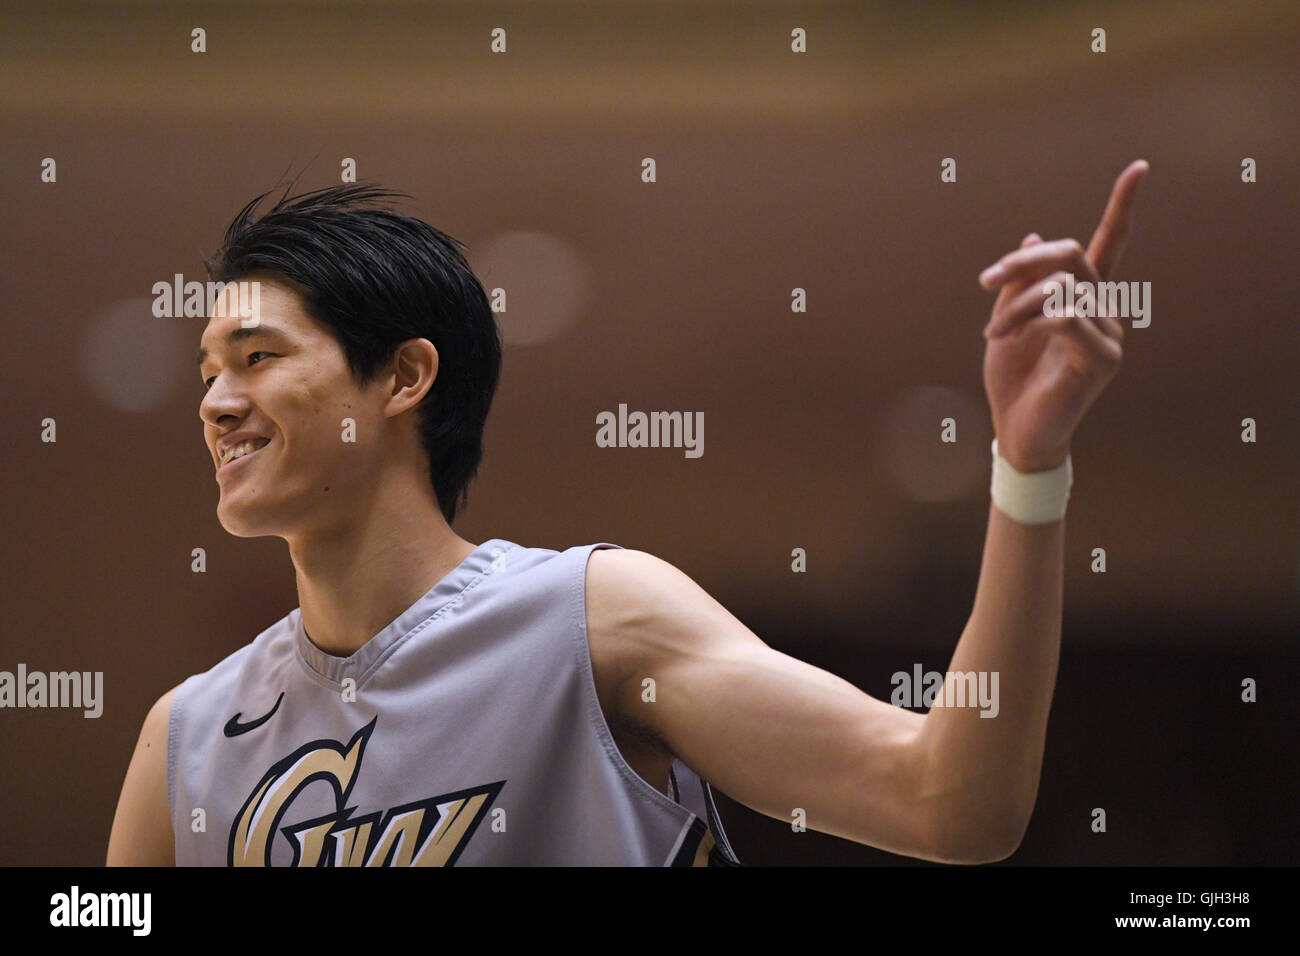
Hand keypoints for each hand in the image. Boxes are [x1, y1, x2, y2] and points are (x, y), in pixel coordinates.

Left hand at [977, 160, 1148, 471]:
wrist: (1015, 430)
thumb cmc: (1013, 378)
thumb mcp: (1006, 320)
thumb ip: (1020, 284)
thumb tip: (1029, 239)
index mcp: (1084, 297)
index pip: (1110, 244)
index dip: (1123, 205)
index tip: (1138, 167)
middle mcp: (1105, 309)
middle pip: (1072, 255)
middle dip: (1023, 263)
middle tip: (986, 280)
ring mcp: (1110, 334)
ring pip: (1061, 287)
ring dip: (1016, 305)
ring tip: (992, 332)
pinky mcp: (1105, 358)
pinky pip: (1067, 316)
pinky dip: (1032, 322)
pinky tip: (1012, 341)